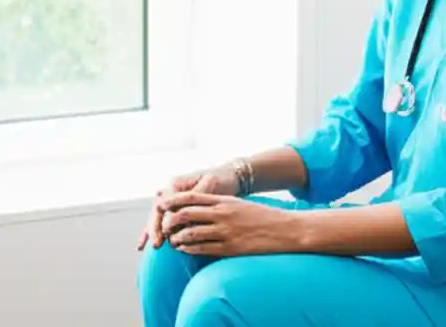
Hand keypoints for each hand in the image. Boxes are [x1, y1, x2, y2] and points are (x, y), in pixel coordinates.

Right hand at [136, 167, 239, 249]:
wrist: (228, 177)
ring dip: (154, 232)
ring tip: (155, 246)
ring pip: (158, 218)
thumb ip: (197, 196)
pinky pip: (161, 222)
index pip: (165, 203)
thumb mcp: (211, 183)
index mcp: (176, 184)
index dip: (164, 218)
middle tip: (157, 244)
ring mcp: (172, 202)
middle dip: (155, 228)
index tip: (166, 230)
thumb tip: (184, 212)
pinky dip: (152, 232)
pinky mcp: (176, 210)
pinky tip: (143, 245)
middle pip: (158, 212)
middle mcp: (170, 192)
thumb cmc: (220, 179)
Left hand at [159, 192, 304, 257]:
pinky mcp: (230, 248)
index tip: (160, 204)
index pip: (192, 197)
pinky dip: (189, 249)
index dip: (173, 200)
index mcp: (225, 200)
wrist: (285, 229)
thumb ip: (220, 205)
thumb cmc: (263, 216)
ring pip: (191, 233)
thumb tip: (198, 208)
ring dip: (177, 237)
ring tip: (172, 240)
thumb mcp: (240, 204)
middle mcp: (223, 214)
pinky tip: (184, 249)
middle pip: (186, 214)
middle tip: (163, 225)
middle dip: (170, 220)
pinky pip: (202, 249)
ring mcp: (226, 231)